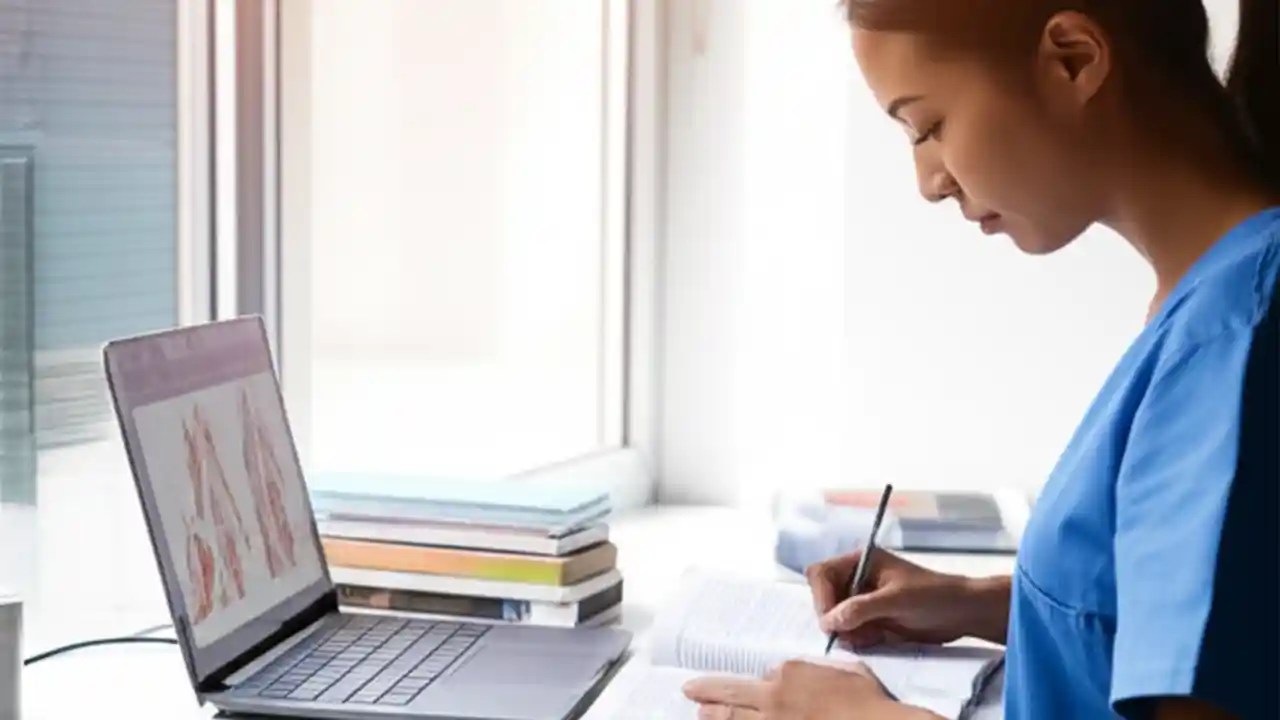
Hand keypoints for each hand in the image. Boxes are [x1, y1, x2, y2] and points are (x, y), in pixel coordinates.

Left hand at [683, 660, 932, 719]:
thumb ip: (820, 671)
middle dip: (709, 691)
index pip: (769, 675)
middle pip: (733, 694)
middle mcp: (774, 697)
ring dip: (714, 715)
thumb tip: (806, 677)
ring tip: (699, 712)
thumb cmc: (867, 701)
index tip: (770, 687)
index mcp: (790, 673)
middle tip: (690, 690)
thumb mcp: (846, 670)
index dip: (769, 682)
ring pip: (733, 719)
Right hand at [806, 549, 1007, 648]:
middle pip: (824, 597)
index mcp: (859, 562)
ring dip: (847, 631)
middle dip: (835, 618)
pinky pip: (849, 631)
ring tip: (870, 636)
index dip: (822, 597)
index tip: (832, 621)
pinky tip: (877, 639)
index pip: (821, 574)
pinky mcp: (871, 619)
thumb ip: (860, 608)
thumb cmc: (932, 596)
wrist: (962, 613)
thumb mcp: (896, 600)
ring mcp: (863, 599)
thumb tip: (828, 622)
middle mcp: (856, 578)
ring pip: (835, 618)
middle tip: (852, 634)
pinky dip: (857, 639)